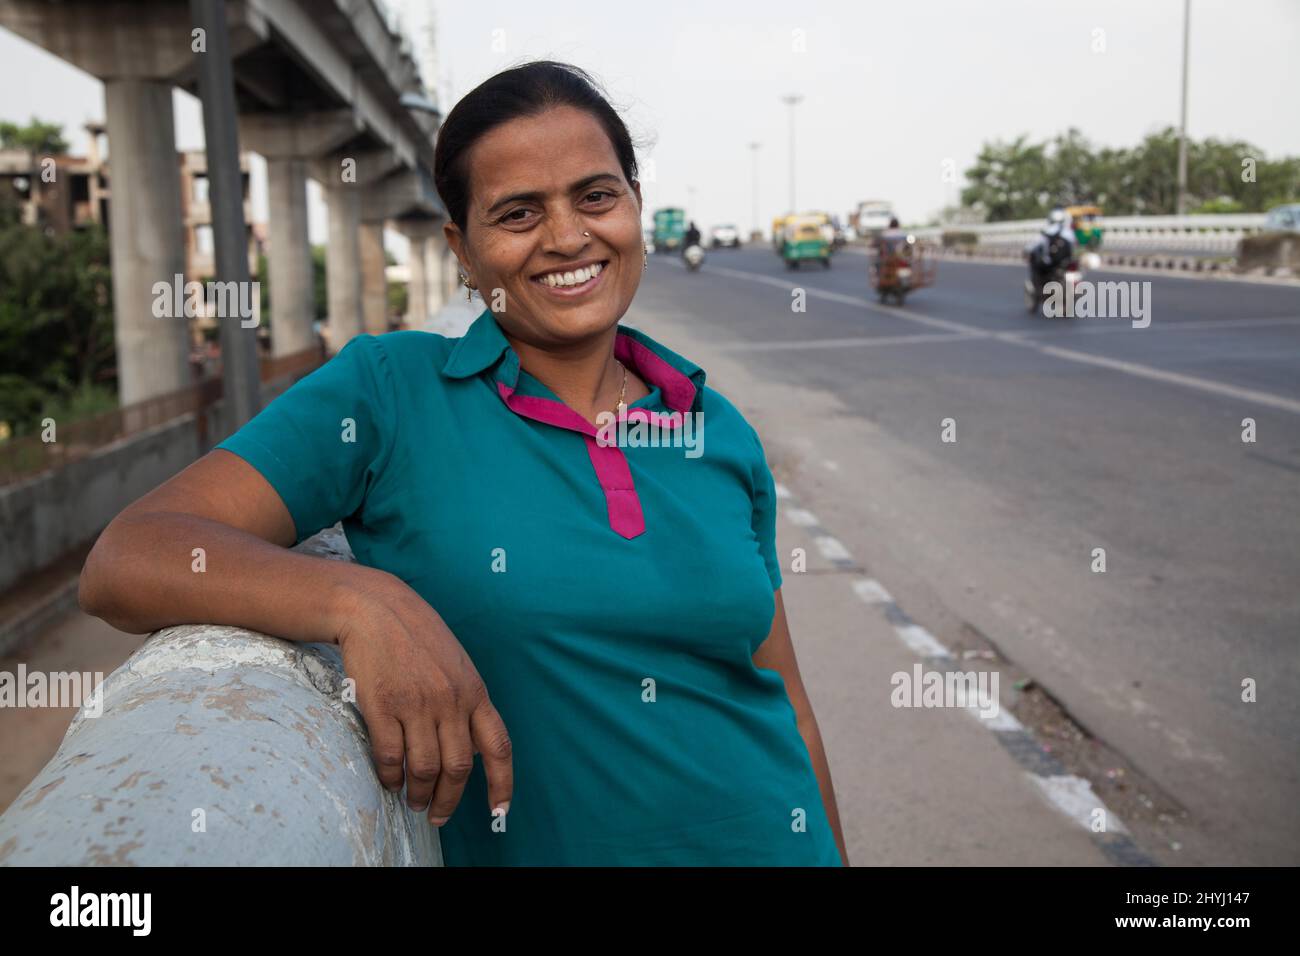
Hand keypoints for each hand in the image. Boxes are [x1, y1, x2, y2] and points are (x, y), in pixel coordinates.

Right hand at [332, 569, 512, 825]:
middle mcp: (451, 701)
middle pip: (459, 767)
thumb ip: (468, 702)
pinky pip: (391, 757)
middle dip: (449, 800)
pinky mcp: (383, 706)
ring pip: (426, 768)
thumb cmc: (417, 636)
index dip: (502, 784)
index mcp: (475, 691)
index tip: (499, 812)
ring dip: (419, 793)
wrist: (375, 608)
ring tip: (413, 801)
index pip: (498, 747)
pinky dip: (391, 777)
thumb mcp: (457, 664)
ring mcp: (417, 704)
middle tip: (437, 814)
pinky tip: (389, 780)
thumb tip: (474, 747)